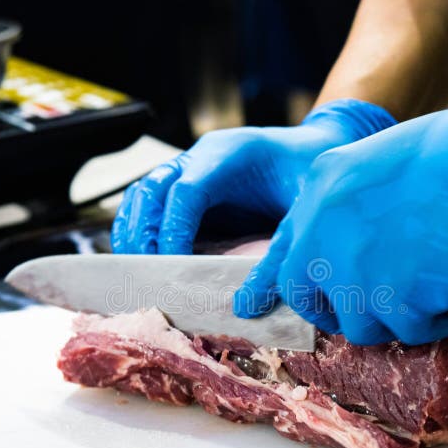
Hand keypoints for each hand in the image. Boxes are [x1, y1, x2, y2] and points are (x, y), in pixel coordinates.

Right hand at [111, 99, 395, 253]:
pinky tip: (141, 260)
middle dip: (143, 234)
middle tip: (146, 274)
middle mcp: (200, 157)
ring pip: (143, 194)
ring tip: (136, 271)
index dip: (174, 230)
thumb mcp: (307, 204)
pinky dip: (137, 230)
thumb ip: (282, 246)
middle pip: (152, 189)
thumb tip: (250, 300)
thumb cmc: (311, 172)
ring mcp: (189, 168)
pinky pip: (149, 204)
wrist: (315, 147)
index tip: (173, 265)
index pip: (187, 191)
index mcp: (228, 153)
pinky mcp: (186, 187)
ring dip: (133, 232)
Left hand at [234, 65, 447, 345]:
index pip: (282, 254)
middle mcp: (322, 234)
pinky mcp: (396, 299)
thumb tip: (345, 247)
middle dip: (337, 312)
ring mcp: (354, 270)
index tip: (258, 307)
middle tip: (376, 308)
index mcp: (317, 193)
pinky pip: (409, 332)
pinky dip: (435, 322)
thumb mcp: (375, 160)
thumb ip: (345, 203)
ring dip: (395, 319)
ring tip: (430, 293)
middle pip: (309, 299)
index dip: (274, 285)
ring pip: (360, 326)